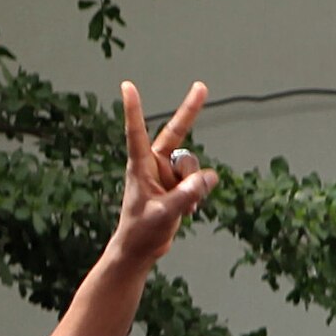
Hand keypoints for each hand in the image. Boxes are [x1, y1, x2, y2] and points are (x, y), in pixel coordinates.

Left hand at [107, 78, 219, 264]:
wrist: (141, 249)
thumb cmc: (141, 230)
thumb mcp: (164, 213)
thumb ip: (186, 194)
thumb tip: (208, 177)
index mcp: (140, 165)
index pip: (137, 132)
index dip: (133, 109)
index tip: (127, 86)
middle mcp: (154, 164)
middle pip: (176, 133)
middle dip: (190, 111)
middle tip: (201, 87)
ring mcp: (167, 174)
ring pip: (192, 165)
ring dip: (193, 183)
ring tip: (183, 205)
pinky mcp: (178, 185)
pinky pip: (198, 180)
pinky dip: (197, 193)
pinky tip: (187, 209)